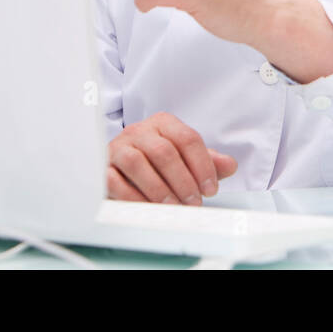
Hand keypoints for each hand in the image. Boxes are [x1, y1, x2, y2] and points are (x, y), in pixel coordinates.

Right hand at [107, 112, 237, 204]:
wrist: (119, 163)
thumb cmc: (155, 160)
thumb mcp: (184, 157)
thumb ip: (208, 161)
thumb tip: (230, 165)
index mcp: (163, 123)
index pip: (188, 138)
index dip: (203, 165)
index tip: (211, 189)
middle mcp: (139, 131)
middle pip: (164, 151)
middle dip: (183, 181)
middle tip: (194, 202)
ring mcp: (118, 147)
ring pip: (137, 163)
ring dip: (158, 189)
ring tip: (173, 207)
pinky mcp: (103, 166)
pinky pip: (114, 180)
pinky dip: (133, 197)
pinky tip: (148, 208)